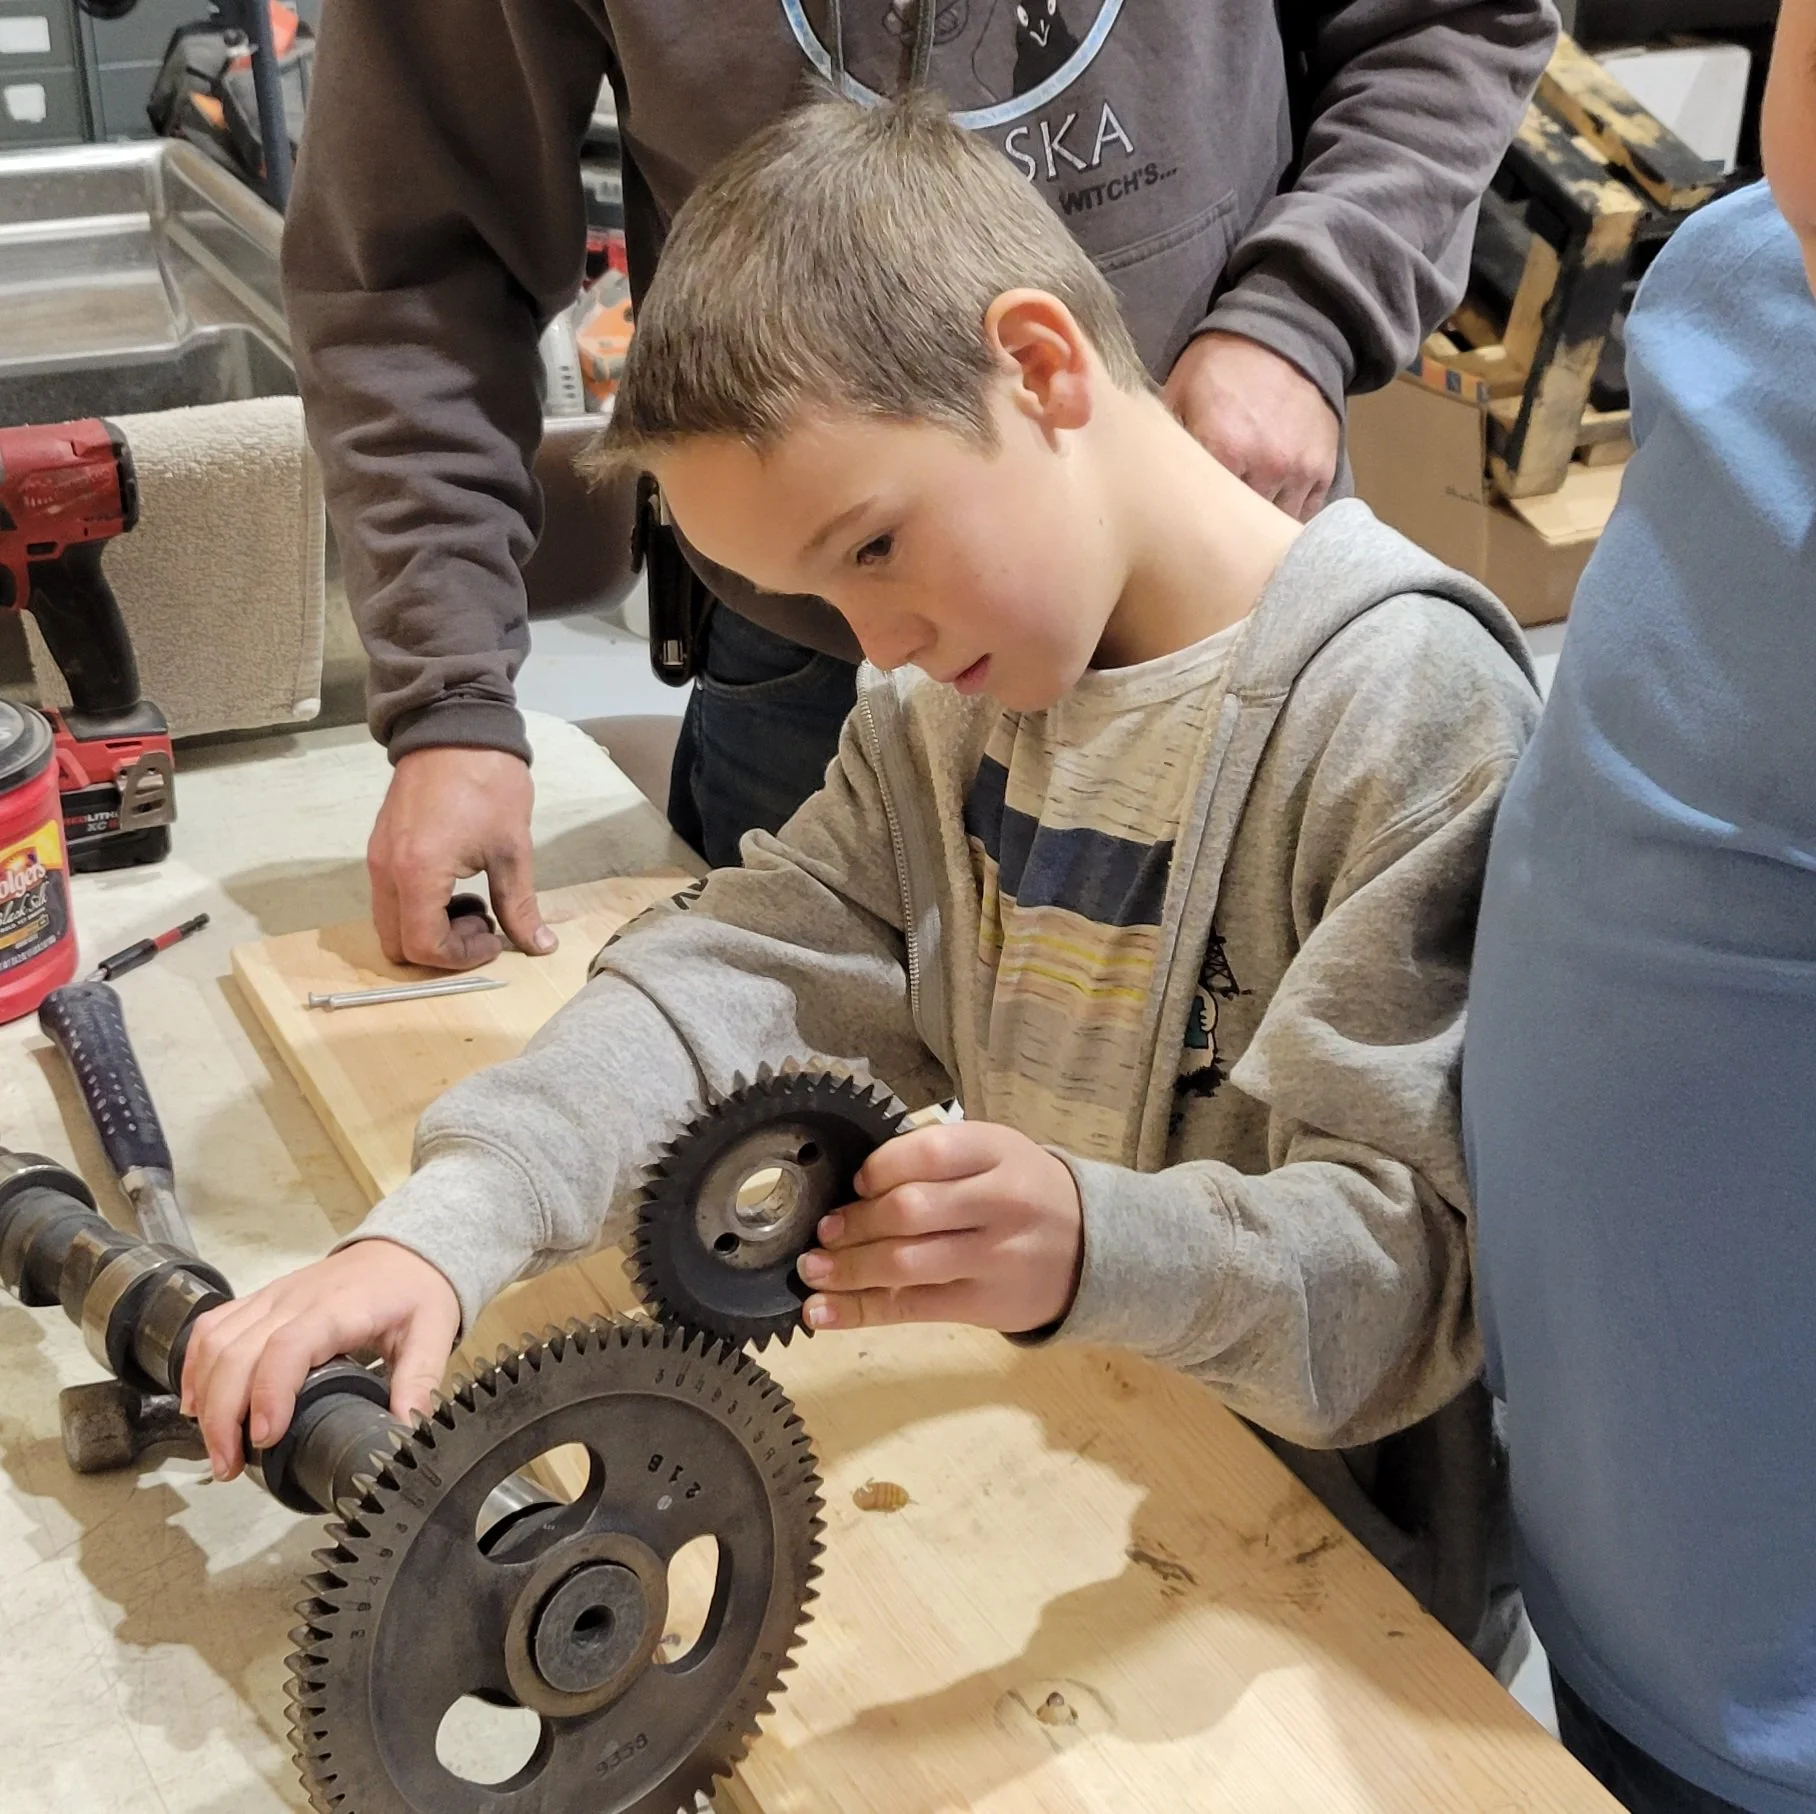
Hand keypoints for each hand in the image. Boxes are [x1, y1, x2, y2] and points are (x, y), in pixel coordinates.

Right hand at [180, 1240, 460, 1480]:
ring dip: (204, 1397)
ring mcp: (272, 1298)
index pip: (287, 1347)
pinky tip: (196, 1404)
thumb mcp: (433, 1333)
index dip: (268, 1393)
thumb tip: (404, 1432)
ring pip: (216, 1342)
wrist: (405, 1251)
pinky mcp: (260, 1302)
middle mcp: (295, 1300)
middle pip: (238, 1352)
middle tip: (230, 1466)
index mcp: (338, 1308)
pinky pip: (212, 1327)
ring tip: (216, 1449)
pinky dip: (194, 1366)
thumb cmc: (416, 1290)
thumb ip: (420, 1382)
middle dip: (224, 1416)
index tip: (264, 1438)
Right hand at [369, 747, 556, 967]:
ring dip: (431, 927)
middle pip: (397, 945)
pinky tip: (458, 882)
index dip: (462, 956)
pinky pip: (390, 897)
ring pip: (391, 922)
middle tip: (484, 922)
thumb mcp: (512, 849)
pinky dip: (419, 906)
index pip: (424, 946)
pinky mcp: (380, 846)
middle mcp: (385, 871)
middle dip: (442, 948)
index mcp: (417, 874)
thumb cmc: (488, 782)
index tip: (496, 937)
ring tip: (476, 899)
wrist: (455, 725)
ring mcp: (377, 858)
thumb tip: (541, 946)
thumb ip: (520, 905)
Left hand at [795, 1121, 1082, 1334]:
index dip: (879, 1169)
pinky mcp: (985, 1304)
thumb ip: (937, 1157)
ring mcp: (994, 1257)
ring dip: (848, 1268)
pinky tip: (822, 1312)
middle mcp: (1000, 1202)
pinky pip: (911, 1308)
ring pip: (906, 1264)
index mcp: (997, 1151)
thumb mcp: (995, 1154)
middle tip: (824, 1231)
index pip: (927, 1152)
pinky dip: (860, 1311)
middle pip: (910, 1211)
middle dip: (855, 1223)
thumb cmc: (1024, 1191)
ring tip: (812, 1269)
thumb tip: (855, 1183)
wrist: (1093, 1247)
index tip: (855, 1184)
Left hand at [1164, 331, 1340, 521]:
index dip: (1193, 519)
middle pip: (1241, 524)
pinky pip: (1305, 512)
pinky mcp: (1322, 467)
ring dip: (1258, 522)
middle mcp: (1266, 465)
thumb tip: (1139, 482)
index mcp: (1224, 449)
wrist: (1279, 336)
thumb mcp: (1177, 394)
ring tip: (1241, 515)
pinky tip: (1270, 505)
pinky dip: (1287, 513)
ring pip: (1275, 522)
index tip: (1184, 520)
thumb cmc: (1218, 369)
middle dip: (1225, 526)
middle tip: (1211, 523)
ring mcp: (1299, 468)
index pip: (1205, 510)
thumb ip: (1164, 443)